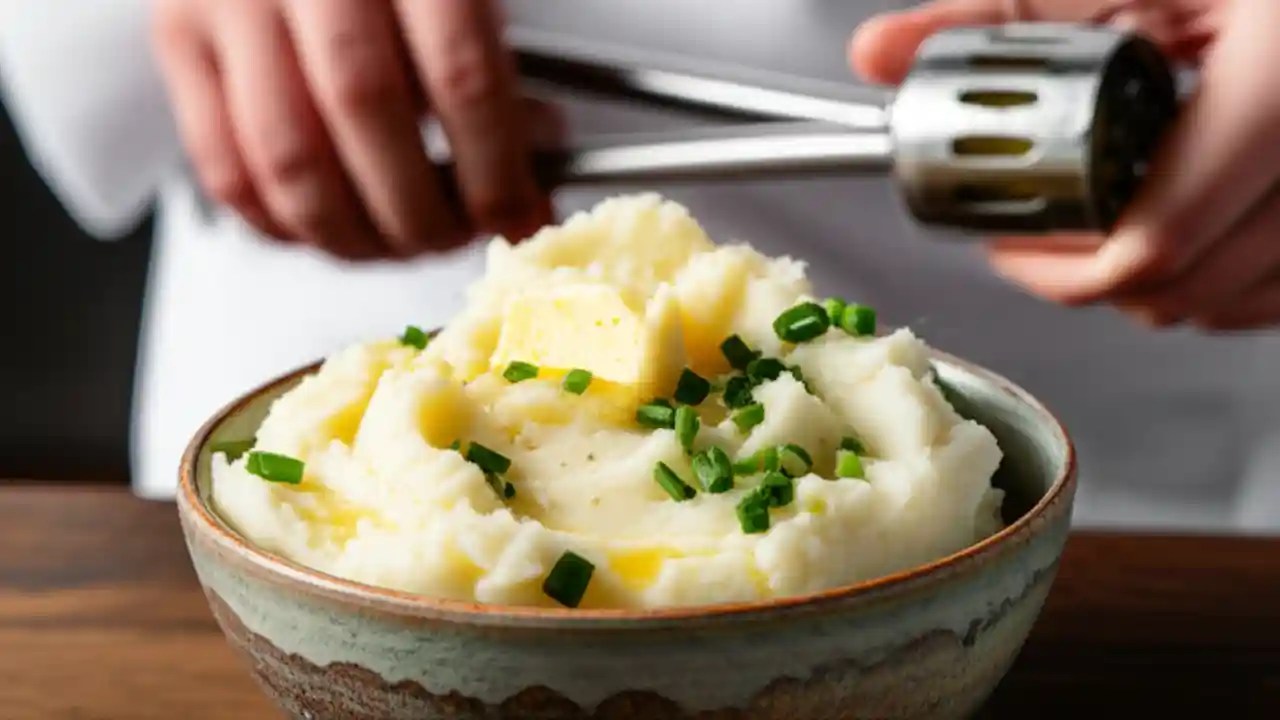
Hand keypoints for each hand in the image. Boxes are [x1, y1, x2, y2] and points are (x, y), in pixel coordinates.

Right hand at [152, 0, 555, 260]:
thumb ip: (492, 64)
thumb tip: (530, 175)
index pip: (461, 72)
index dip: (496, 168)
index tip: (518, 213)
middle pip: (369, 115)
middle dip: (424, 210)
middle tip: (456, 237)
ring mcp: (228, 1)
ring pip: (289, 159)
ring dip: (355, 235)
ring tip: (399, 244)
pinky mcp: (177, 37)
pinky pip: (223, 167)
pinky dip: (283, 225)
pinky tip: (331, 232)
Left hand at [852, 0, 1279, 330]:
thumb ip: (1004, 16)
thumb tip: (880, 52)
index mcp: (1272, 84)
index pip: (1153, 239)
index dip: (1056, 264)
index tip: (1005, 240)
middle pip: (1179, 286)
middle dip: (1086, 277)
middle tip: (1034, 243)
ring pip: (1223, 303)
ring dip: (1145, 287)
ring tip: (1098, 230)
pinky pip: (1267, 296)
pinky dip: (1209, 284)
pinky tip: (1172, 237)